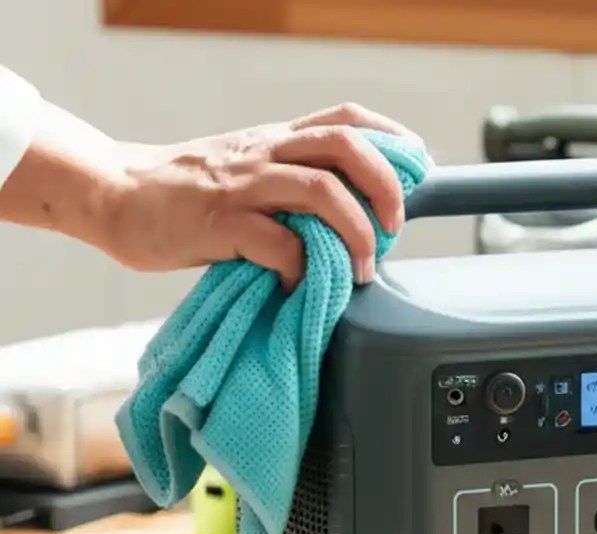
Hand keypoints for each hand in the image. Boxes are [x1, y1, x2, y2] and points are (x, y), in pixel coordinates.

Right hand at [98, 104, 423, 289]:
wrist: (112, 194)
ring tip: (362, 267)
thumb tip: (353, 218)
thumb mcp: (245, 170)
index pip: (346, 119)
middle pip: (347, 147)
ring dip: (356, 232)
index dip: (391, 138)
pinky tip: (301, 286)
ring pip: (322, 190)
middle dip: (386, 187)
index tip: (418, 167)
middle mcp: (265, 154)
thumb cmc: (183, 193)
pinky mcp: (217, 222)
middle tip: (393, 227)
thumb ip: (290, 183)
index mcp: (275, 140)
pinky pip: (278, 242)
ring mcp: (242, 185)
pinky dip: (302, 267)